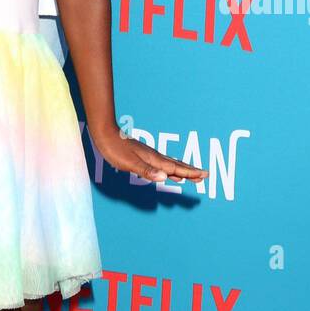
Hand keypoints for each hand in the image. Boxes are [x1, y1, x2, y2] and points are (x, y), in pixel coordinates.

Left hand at [89, 124, 208, 182]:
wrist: (104, 133)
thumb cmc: (115, 149)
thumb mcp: (129, 163)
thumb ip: (146, 170)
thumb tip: (164, 177)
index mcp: (153, 159)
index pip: (175, 168)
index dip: (189, 173)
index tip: (204, 175)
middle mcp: (154, 157)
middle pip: (176, 165)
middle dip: (190, 171)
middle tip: (205, 174)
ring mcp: (148, 155)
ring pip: (170, 164)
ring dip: (182, 169)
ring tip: (192, 174)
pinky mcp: (142, 155)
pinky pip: (161, 163)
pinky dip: (169, 168)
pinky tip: (167, 171)